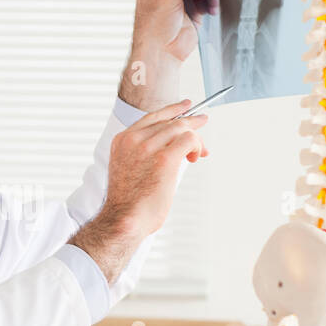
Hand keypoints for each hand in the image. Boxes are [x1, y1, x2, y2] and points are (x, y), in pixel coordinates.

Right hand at [69, 99, 208, 283]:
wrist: (125, 219)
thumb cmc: (129, 203)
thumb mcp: (128, 169)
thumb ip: (143, 154)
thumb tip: (172, 149)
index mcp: (122, 141)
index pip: (151, 117)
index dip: (172, 109)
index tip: (187, 106)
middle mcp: (133, 140)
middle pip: (170, 121)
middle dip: (190, 125)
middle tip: (203, 124)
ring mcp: (148, 147)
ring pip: (181, 128)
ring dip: (195, 138)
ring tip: (201, 152)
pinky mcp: (164, 158)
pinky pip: (188, 140)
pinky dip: (196, 146)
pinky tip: (195, 157)